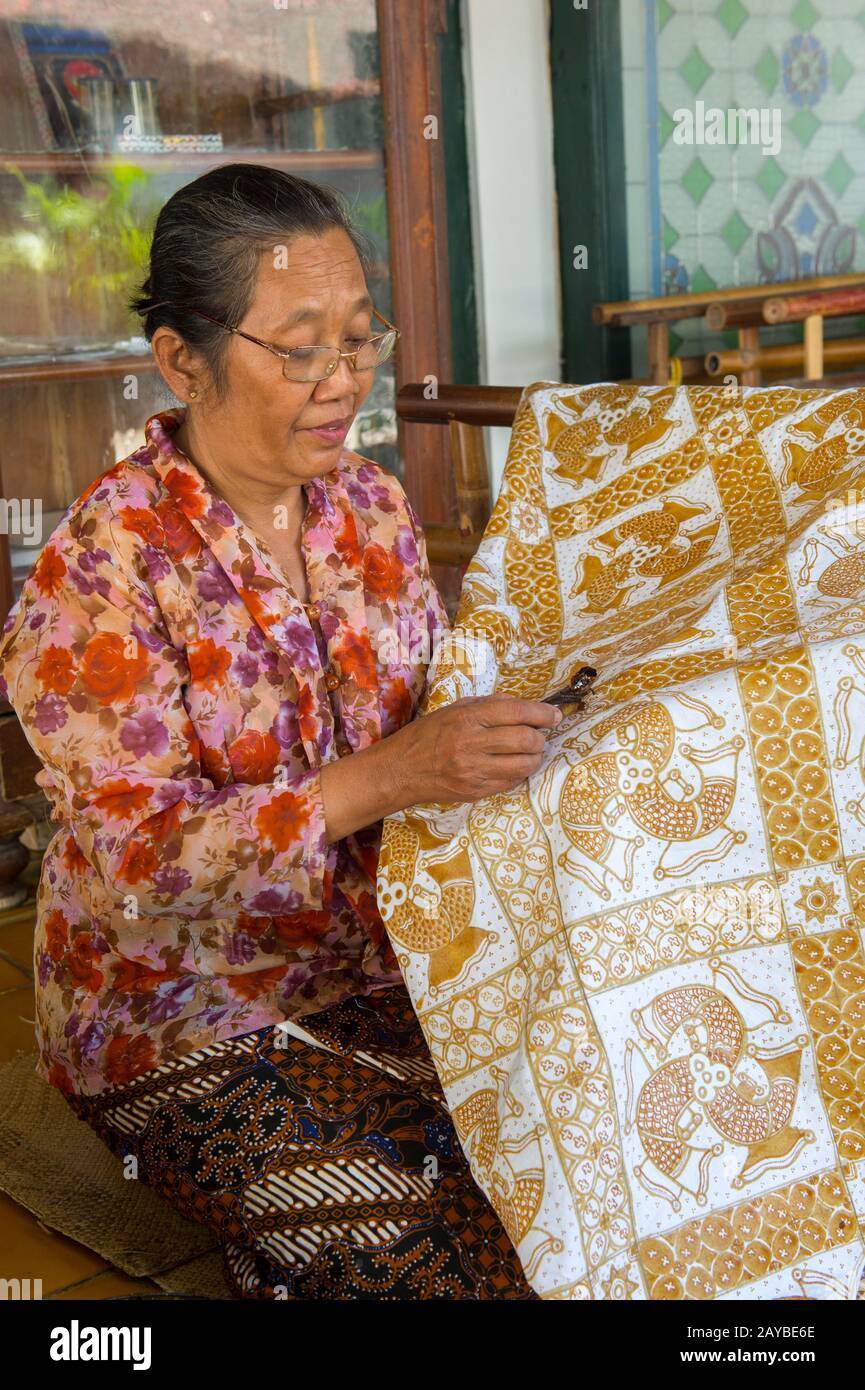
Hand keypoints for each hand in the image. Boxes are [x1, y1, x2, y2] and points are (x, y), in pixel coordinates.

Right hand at [384, 695, 561, 808]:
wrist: (401, 770)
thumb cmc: (427, 735)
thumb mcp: (454, 710)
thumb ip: (488, 705)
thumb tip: (521, 706)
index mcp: (467, 718)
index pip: (516, 712)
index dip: (542, 713)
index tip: (554, 715)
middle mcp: (471, 744)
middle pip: (525, 739)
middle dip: (540, 737)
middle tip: (539, 735)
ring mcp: (474, 771)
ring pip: (524, 764)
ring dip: (535, 757)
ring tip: (530, 752)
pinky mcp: (475, 791)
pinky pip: (511, 782)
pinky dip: (519, 773)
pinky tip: (513, 766)